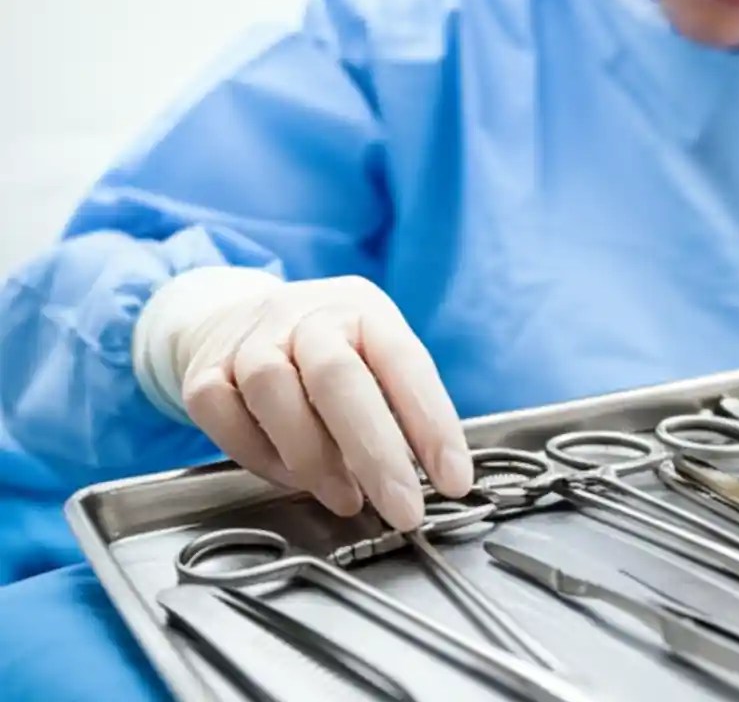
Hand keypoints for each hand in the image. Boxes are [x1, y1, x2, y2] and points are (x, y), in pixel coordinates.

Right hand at [143, 272, 471, 530]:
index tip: (454, 480)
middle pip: (338, 377)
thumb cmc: (324, 350)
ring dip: (315, 460)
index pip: (405, 363)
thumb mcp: (372, 355)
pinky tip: (291, 479)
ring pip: (275, 392)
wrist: (231, 318)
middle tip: (403, 510)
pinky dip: (262, 458)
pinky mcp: (203, 373)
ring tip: (346, 500)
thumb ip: (396, 407)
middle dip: (376, 453)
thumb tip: (428, 478)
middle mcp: (305, 316)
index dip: (432, 424)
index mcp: (362, 310)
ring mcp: (250, 340)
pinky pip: (228, 417)